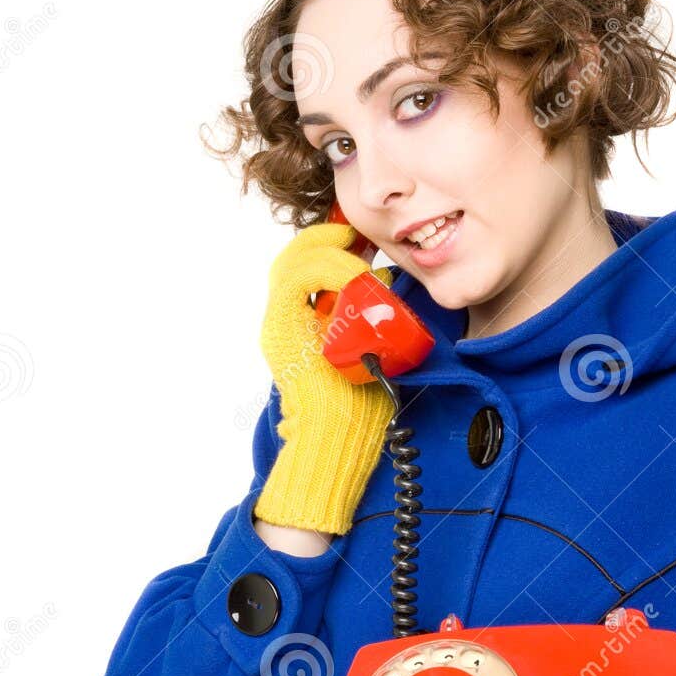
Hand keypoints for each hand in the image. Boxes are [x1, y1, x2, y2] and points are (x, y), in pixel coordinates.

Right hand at [253, 220, 395, 536]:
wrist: (337, 439)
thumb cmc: (360, 406)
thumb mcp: (374, 350)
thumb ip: (374, 320)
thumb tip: (395, 287)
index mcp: (306, 325)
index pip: (311, 268)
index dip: (336, 246)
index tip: (368, 241)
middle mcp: (288, 320)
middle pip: (297, 257)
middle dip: (330, 238)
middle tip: (362, 235)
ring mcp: (281, 323)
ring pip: (294, 260)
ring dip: (331, 249)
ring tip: (360, 250)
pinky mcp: (282, 328)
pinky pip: (300, 278)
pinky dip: (331, 268)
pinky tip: (358, 274)